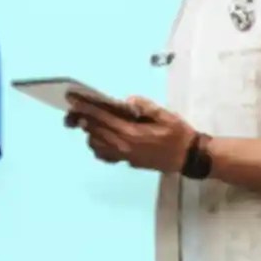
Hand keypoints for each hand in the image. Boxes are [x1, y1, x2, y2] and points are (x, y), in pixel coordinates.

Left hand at [65, 95, 196, 172]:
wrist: (189, 157)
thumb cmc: (179, 134)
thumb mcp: (166, 115)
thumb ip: (145, 107)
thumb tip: (128, 101)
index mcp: (131, 133)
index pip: (102, 117)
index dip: (85, 107)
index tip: (72, 99)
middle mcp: (123, 146)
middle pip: (93, 130)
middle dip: (80, 118)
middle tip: (71, 108)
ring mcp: (123, 156)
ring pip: (95, 144)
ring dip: (89, 132)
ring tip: (86, 121)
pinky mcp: (127, 162)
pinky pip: (104, 155)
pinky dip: (98, 146)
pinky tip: (101, 138)